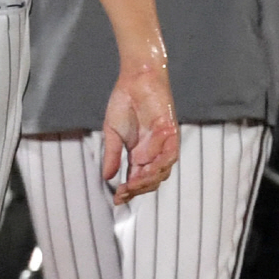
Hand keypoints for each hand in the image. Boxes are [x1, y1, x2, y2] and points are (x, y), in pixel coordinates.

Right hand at [102, 62, 178, 203]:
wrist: (135, 79)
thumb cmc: (124, 102)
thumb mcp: (112, 133)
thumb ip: (112, 155)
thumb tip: (107, 177)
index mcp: (141, 153)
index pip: (137, 178)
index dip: (129, 190)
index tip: (116, 198)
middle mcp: (155, 151)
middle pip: (152, 179)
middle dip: (138, 189)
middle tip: (124, 192)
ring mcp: (165, 143)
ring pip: (162, 170)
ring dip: (148, 179)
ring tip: (133, 182)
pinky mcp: (171, 132)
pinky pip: (169, 152)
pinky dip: (157, 160)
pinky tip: (142, 161)